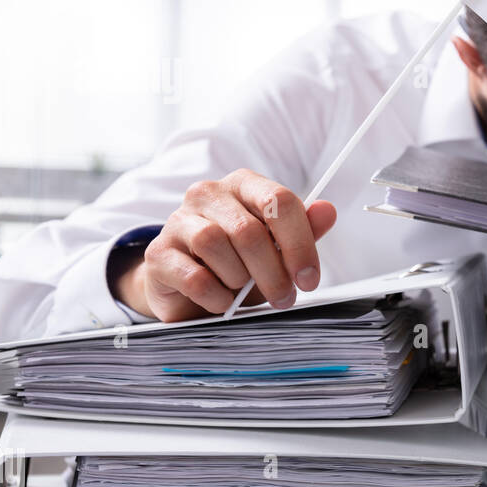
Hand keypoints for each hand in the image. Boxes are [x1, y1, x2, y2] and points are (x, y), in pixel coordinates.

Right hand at [113, 169, 336, 321]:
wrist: (187, 288)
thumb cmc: (239, 262)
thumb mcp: (277, 248)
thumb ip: (304, 230)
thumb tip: (327, 211)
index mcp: (244, 185)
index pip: (279, 202)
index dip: (300, 244)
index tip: (309, 279)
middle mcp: (208, 194)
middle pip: (249, 230)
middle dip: (273, 271)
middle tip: (283, 297)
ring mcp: (178, 220)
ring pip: (215, 245)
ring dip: (239, 279)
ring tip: (242, 291)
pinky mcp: (159, 253)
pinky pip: (193, 275)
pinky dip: (215, 295)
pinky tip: (221, 301)